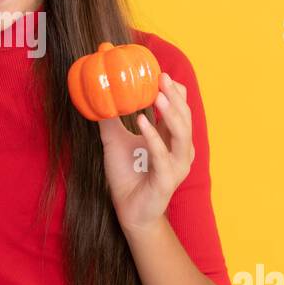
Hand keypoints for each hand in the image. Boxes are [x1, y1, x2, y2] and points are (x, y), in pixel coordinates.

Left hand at [98, 72, 194, 237]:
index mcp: (172, 139)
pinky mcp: (167, 180)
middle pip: (185, 117)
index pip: (181, 109)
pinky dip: (153, 137)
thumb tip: (98, 95)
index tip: (160, 73)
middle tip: (162, 78)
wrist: (129, 212)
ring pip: (181, 135)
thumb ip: (111, 120)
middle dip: (175, 96)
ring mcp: (176, 165)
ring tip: (157, 95)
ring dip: (170, 113)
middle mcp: (180, 150)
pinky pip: (162, 155)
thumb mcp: (116, 142)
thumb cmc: (127, 176)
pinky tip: (142, 122)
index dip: (175, 91)